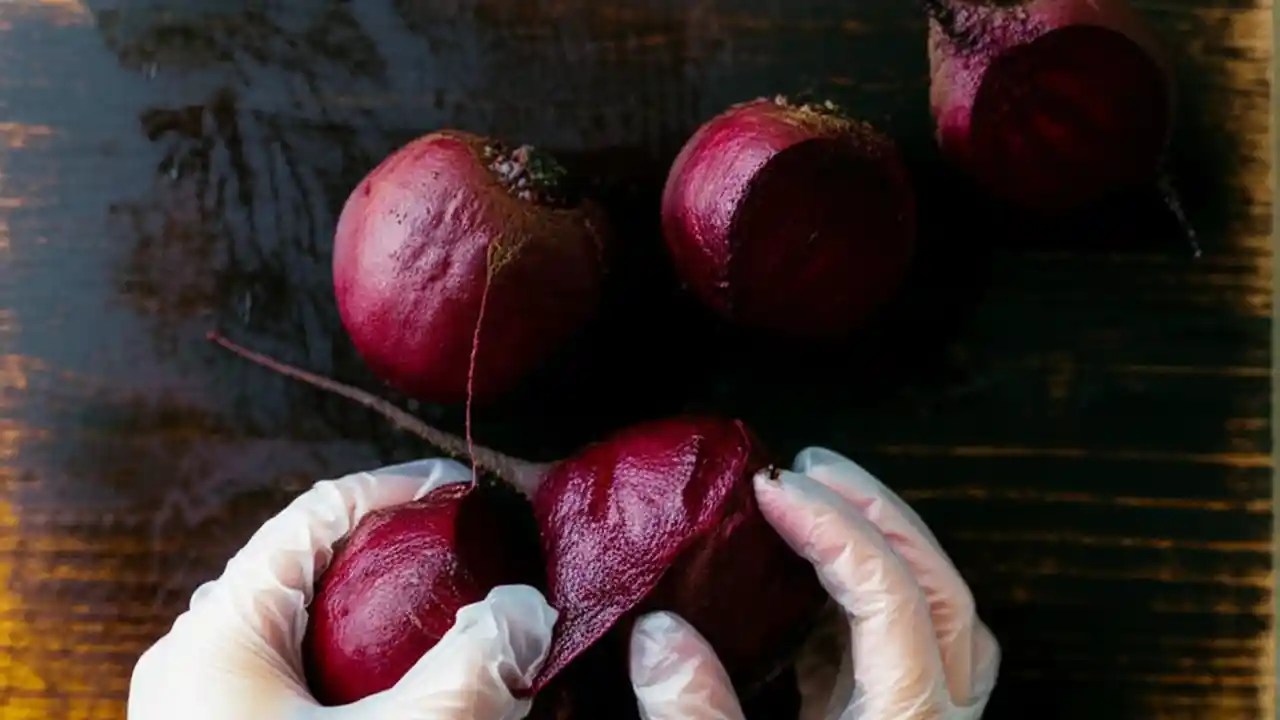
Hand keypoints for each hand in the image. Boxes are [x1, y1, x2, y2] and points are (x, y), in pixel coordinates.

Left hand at [128, 459, 557, 719]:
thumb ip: (472, 670)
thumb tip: (527, 613)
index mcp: (220, 634)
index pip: (315, 516)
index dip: (397, 489)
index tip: (466, 493)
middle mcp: (202, 660)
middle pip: (310, 571)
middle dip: (396, 559)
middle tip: (468, 564)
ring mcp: (209, 707)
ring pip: (307, 633)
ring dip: (382, 624)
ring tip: (451, 632)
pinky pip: (300, 685)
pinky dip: (361, 677)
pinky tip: (412, 699)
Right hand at [628, 447, 1000, 719]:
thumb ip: (697, 718)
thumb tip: (659, 634)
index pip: (892, 598)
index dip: (836, 530)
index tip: (770, 487)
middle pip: (942, 590)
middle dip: (878, 515)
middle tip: (809, 469)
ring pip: (938, 617)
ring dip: (881, 551)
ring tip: (814, 508)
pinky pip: (896, 653)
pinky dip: (855, 605)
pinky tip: (800, 591)